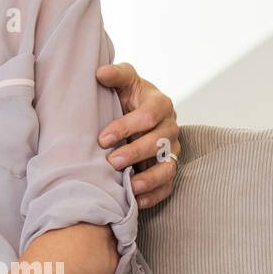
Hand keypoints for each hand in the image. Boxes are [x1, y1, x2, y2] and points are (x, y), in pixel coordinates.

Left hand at [94, 62, 180, 209]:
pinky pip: (168, 185)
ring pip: (168, 167)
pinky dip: (154, 194)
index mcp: (160, 104)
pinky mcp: (168, 167)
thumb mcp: (124, 80)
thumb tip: (99, 73)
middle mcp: (170, 127)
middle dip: (136, 153)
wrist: (135, 108)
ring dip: (149, 178)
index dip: (127, 127)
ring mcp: (173, 149)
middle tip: (111, 161)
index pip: (149, 116)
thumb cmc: (128, 94)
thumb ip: (115, 74)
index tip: (103, 138)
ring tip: (130, 186)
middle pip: (160, 143)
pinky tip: (137, 201)